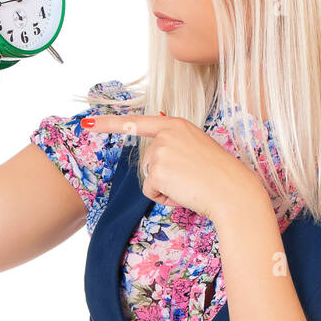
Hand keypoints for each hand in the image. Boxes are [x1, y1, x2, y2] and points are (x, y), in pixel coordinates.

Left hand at [80, 114, 267, 223]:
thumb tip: (156, 158)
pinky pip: (151, 192)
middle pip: (148, 161)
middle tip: (190, 178)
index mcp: (176, 124)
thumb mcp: (197, 148)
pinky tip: (184, 193)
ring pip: (149, 177)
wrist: (232, 191)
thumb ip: (176, 145)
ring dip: (165, 187)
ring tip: (189, 185)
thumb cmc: (220, 174)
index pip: (137, 122)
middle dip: (163, 176)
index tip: (88, 124)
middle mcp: (166, 133)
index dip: (109, 124)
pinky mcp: (158, 171)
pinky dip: (164, 198)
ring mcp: (160, 151)